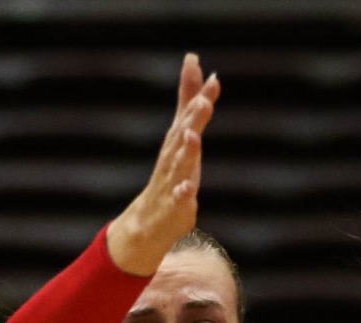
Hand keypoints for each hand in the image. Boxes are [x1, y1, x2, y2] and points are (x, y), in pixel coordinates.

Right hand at [105, 53, 218, 276]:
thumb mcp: (183, 134)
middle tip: (203, 100)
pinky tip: (188, 188)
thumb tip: (201, 66)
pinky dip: (183, 193)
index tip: (210, 76)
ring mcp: (172, 180)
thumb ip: (190, 100)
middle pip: (183, 135)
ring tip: (193, 136)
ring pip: (180, 164)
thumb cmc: (172, 171)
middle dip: (193, 118)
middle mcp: (173, 157)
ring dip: (187, 151)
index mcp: (177, 140)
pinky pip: (179, 199)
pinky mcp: (175, 205)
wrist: (150, 219)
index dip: (199, 96)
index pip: (188, 114)